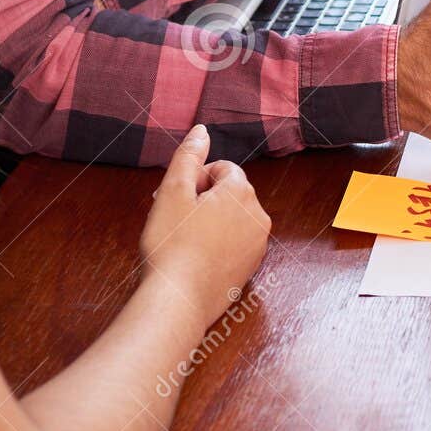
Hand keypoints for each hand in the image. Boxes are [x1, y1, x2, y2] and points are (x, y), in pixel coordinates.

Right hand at [141, 125, 271, 323]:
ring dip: (209, 220)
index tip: (175, 196)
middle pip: (230, 193)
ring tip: (182, 237)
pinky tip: (194, 256)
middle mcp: (259, 217)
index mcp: (243, 194)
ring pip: (232, 219)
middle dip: (202, 198)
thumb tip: (201, 131)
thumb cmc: (171, 244)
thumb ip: (188, 157)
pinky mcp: (252, 267)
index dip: (196, 178)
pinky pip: (235, 243)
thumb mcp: (173, 191)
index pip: (223, 169)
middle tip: (173, 216)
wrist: (180, 300)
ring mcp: (258, 245)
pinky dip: (216, 243)